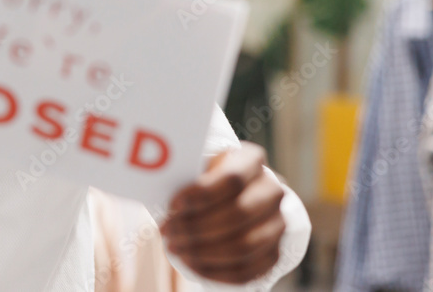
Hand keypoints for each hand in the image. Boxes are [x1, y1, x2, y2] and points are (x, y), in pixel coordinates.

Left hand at [159, 142, 285, 283]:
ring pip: (243, 246)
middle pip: (238, 214)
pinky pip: (246, 271)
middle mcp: (271, 191)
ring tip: (174, 247)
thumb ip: (184, 172)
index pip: (232, 178)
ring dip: (202, 251)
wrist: (233, 197)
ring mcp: (277, 224)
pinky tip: (191, 263)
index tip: (172, 205)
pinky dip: (214, 271)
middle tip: (166, 231)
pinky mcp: (273, 253)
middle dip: (196, 227)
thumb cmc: (205, 178)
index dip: (201, 194)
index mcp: (252, 161)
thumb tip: (155, 180)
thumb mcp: (198, 165)